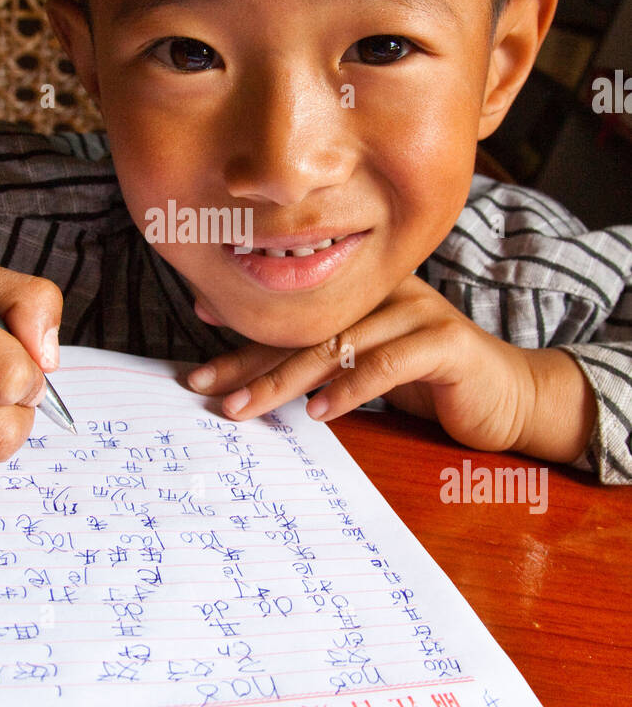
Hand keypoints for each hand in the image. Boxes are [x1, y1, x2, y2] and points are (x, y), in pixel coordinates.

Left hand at [184, 274, 596, 462]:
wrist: (509, 398)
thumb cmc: (432, 387)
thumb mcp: (367, 374)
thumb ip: (321, 367)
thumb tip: (249, 378)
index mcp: (362, 296)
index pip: (291, 322)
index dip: (241, 346)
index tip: (198, 373)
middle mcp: (385, 294)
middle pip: (306, 329)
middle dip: (250, 364)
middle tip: (210, 393)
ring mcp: (418, 313)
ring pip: (339, 344)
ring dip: (287, 380)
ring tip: (249, 408)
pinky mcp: (446, 343)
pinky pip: (389, 363)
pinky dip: (351, 388)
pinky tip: (321, 412)